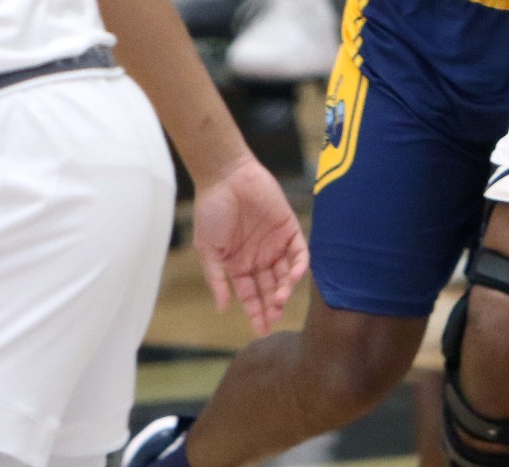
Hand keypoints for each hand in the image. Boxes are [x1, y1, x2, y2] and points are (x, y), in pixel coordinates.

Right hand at [192, 156, 309, 336]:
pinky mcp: (289, 227)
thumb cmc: (211, 212)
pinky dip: (299, 266)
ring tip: (279, 299)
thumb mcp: (208, 250)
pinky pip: (299, 251)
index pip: (251, 295)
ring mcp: (275, 243)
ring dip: (285, 288)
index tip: (261, 330)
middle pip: (270, 288)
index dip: (256, 313)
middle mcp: (259, 257)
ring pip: (286, 273)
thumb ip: (217, 279)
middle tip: (273, 319)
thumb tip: (223, 309)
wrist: (225, 177)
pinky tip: (293, 277)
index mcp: (239, 265)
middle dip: (272, 305)